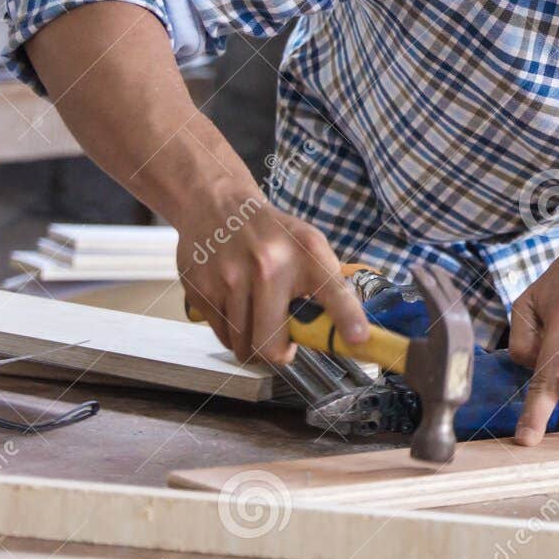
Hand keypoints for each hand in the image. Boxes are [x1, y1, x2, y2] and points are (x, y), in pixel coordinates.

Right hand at [175, 181, 367, 364]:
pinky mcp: (200, 289)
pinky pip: (220, 335)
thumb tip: (348, 331)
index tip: (358, 339)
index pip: (334, 293)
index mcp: (306, 254)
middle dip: (278, 354)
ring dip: (252, 343)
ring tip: (257, 318)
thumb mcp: (309, 245)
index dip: (347, 320)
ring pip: (242, 346)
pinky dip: (231, 331)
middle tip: (282, 344)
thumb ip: (327, 284)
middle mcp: (268, 267)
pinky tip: (235, 306)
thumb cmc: (271, 231)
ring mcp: (230, 279)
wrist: (216, 204)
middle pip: (270, 345)